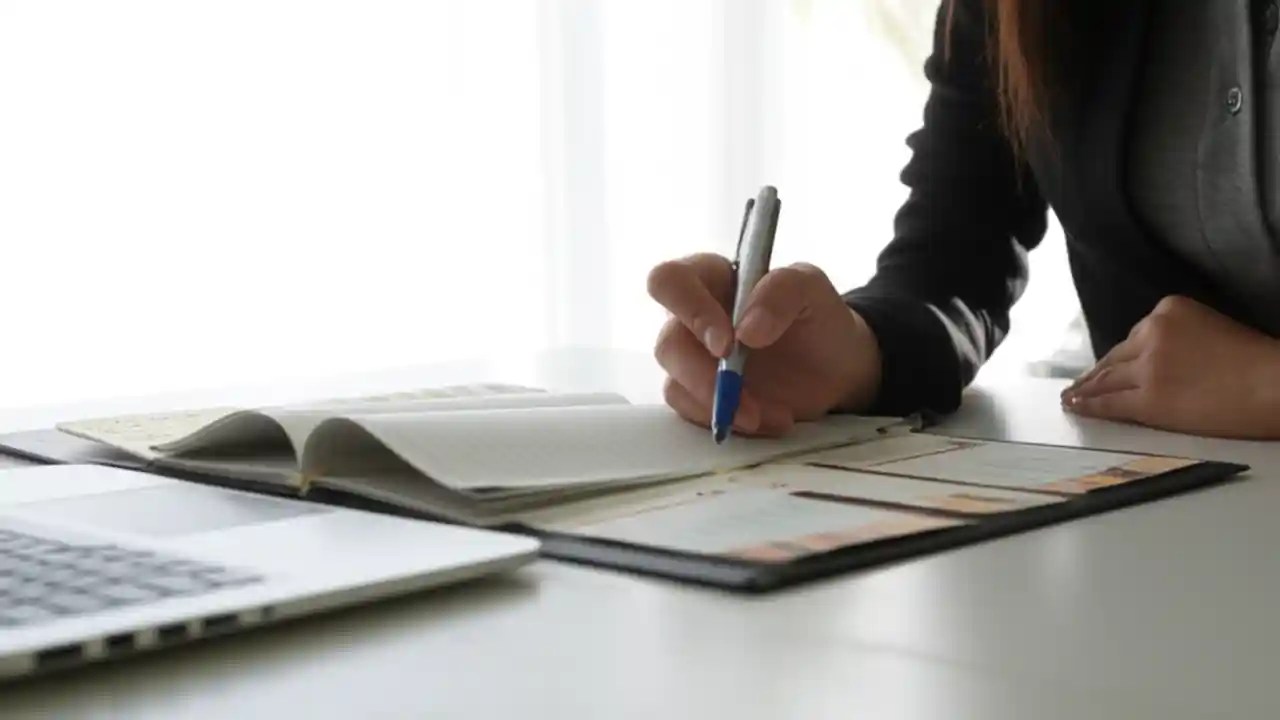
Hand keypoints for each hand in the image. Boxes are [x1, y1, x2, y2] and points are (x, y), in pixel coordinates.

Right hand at [647, 253, 881, 435]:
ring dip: (722, 405)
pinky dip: (732, 422)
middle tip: (743, 395)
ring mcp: (694, 361)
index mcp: (711, 279)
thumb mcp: (812, 290)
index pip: (670, 281)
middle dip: (704, 377)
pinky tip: (770, 419)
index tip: (726, 345)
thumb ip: (781, 292)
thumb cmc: (817, 318)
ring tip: (772, 414)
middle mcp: (692, 319)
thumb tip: (746, 330)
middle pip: (668, 345)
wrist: (836, 368)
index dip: (688, 311)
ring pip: (676, 385)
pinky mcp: (701, 396)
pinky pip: (695, 414)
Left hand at [1061, 295, 1279, 438]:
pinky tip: (1077, 407)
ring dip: (1086, 390)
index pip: (1135, 336)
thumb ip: (1180, 338)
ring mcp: (1147, 367)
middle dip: (1098, 373)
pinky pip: (1110, 403)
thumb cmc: (1257, 361)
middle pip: (1117, 356)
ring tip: (1071, 397)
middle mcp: (1151, 332)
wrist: (1276, 385)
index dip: (1120, 355)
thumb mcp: (1212, 328)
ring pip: (1107, 379)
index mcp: (1169, 310)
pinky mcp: (1148, 399)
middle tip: (1079, 384)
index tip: (1107, 365)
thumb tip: (1158, 360)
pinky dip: (1090, 406)